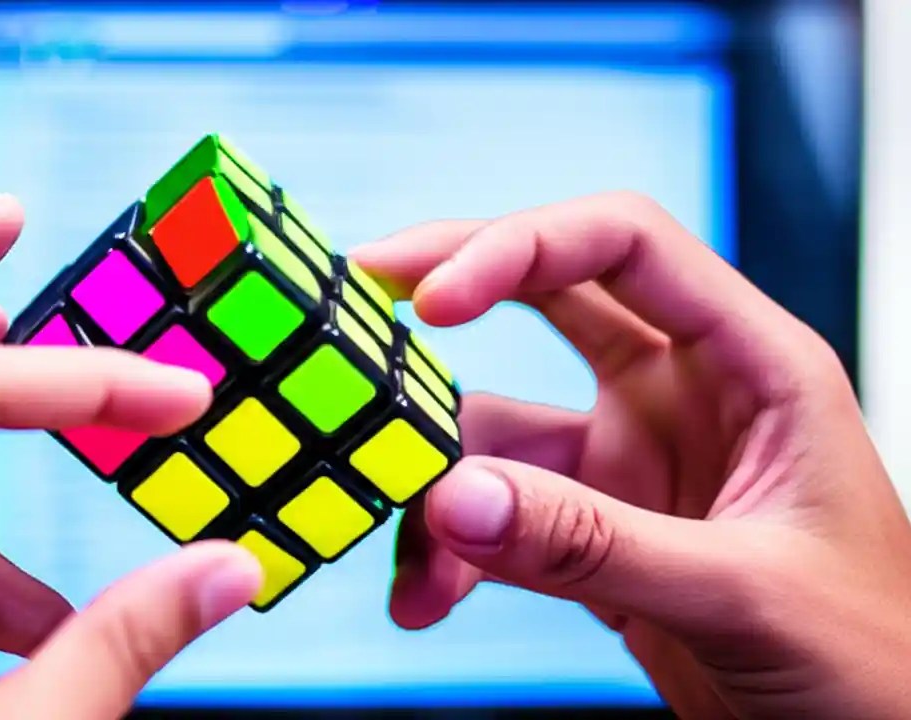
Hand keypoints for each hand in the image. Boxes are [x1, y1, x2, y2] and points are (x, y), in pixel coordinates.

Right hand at [352, 192, 910, 718]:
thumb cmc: (880, 659)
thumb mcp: (745, 592)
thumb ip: (598, 546)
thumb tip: (461, 500)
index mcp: (751, 364)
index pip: (626, 248)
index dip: (522, 247)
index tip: (435, 299)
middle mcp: (682, 394)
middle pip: (548, 295)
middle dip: (449, 292)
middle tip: (357, 302)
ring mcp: (632, 462)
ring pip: (500, 429)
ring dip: (438, 481)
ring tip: (411, 558)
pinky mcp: (597, 532)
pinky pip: (498, 516)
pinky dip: (451, 552)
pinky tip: (426, 596)